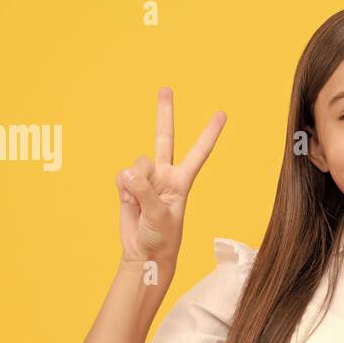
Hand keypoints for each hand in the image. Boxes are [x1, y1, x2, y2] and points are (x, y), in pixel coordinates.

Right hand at [117, 87, 226, 265]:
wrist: (144, 253)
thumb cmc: (161, 238)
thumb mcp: (160, 216)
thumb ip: (145, 192)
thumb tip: (129, 173)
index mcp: (181, 181)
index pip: (199, 152)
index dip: (209, 133)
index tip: (222, 113)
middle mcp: (164, 174)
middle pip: (165, 137)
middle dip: (165, 113)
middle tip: (166, 89)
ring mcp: (145, 178)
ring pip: (136, 163)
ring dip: (135, 183)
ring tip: (139, 203)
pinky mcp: (127, 184)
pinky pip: (121, 176)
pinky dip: (122, 189)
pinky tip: (128, 202)